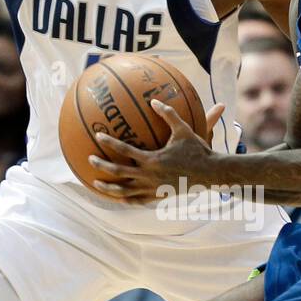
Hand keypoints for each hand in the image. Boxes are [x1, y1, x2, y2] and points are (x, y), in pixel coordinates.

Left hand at [89, 100, 225, 204]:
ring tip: (97, 184)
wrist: (210, 173)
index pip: (125, 150)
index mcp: (153, 159)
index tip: (99, 137)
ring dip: (109, 188)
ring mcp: (153, 188)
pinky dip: (126, 199)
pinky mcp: (158, 196)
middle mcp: (149, 175)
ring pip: (125, 191)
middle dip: (102, 167)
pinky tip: (118, 197)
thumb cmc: (198, 150)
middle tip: (90, 160)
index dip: (110, 143)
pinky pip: (138, 200)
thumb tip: (154, 101)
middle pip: (119, 173)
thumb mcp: (183, 130)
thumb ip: (168, 114)